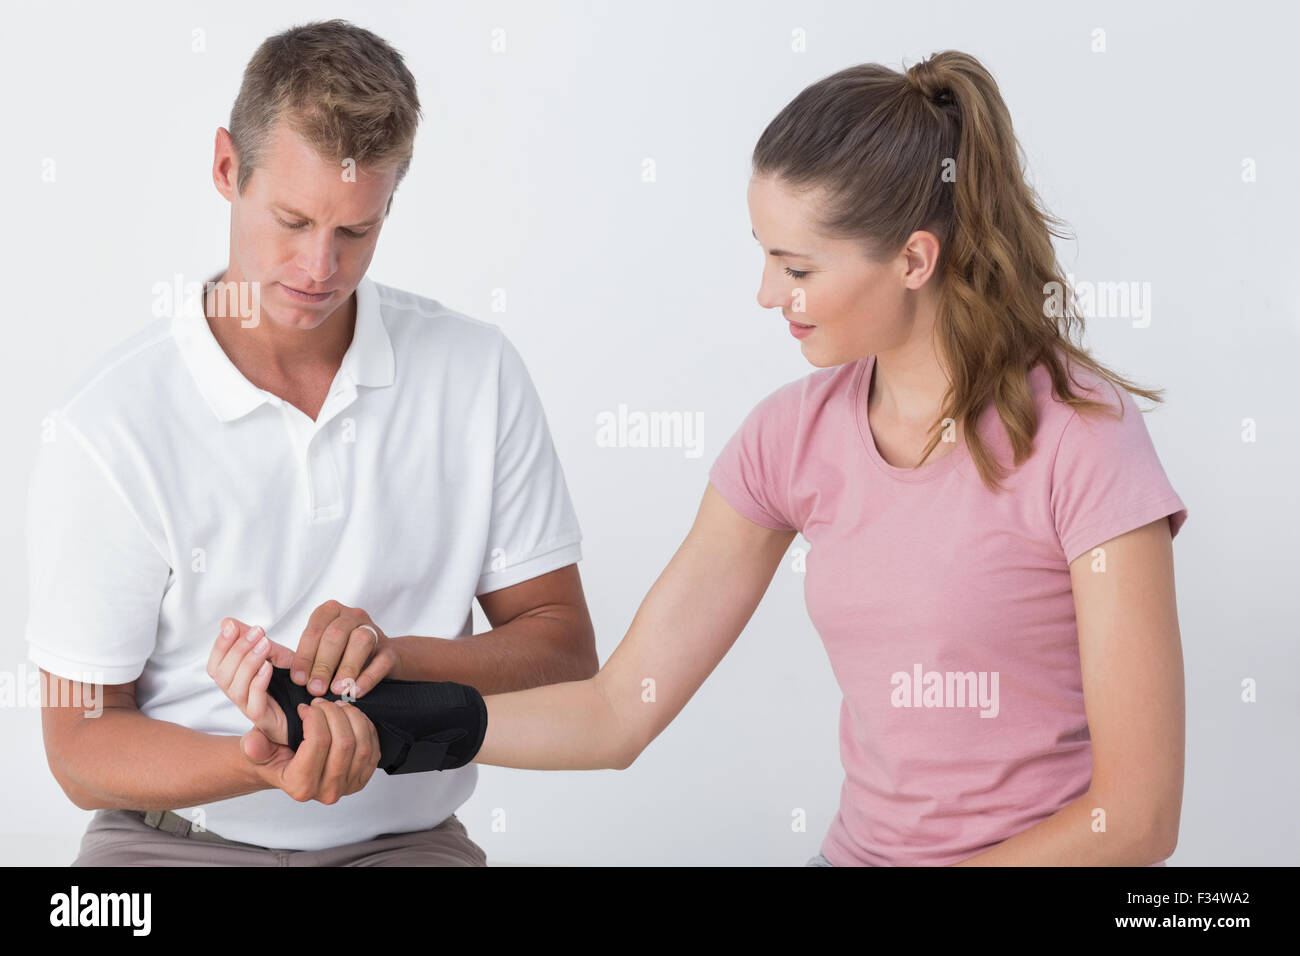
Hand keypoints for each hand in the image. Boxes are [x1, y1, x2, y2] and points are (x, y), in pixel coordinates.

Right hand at [208, 618, 294, 744]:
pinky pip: (254, 703)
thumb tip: (228, 622)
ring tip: (264, 644)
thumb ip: (255, 640)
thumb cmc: (292, 682)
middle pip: (222, 675)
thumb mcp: (276, 655)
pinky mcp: (263, 719)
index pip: (215, 664)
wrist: (312, 706)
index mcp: (236, 680)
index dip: (220, 645)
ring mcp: (249, 708)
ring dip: (249, 662)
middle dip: (238, 649)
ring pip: (235, 688)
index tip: (231, 626)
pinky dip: (259, 682)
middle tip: (257, 632)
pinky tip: (268, 667)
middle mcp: (238, 694)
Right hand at [239, 697, 380, 803]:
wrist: (287, 768)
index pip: (318, 743)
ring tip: (337, 706)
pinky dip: (365, 727)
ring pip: (362, 745)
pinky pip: (373, 748)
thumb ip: (255, 746)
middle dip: (334, 714)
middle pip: (343, 743)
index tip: (306, 706)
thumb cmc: (272, 756)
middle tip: (323, 702)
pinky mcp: (363, 777)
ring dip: (352, 719)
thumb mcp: (256, 748)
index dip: (315, 717)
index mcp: (300, 786)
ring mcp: (348, 787)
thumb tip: (252, 745)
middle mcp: (326, 792)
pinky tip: (349, 716)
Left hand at [292, 600, 403, 699]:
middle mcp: (353, 616)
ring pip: (361, 641)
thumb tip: (287, 674)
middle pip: (337, 634)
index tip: (298, 679)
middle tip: (315, 688)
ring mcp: (375, 631)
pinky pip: (381, 661)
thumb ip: (306, 657)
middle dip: (323, 663)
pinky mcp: (391, 651)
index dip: (305, 655)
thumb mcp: (321, 648)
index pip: (315, 629)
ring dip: (346, 667)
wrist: (381, 659)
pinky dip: (367, 677)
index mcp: (332, 612)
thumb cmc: (342, 654)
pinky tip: (356, 692)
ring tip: (336, 690)